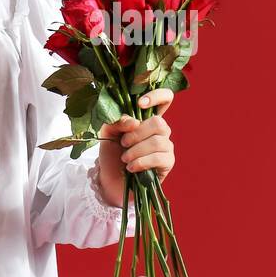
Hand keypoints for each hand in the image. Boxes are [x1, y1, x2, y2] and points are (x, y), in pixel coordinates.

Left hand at [96, 88, 176, 206]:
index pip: (165, 98)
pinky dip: (142, 162)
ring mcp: (166, 146)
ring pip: (158, 141)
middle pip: (159, 123)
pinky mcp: (167, 162)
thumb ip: (117, 121)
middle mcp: (160, 130)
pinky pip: (159, 158)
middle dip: (137, 134)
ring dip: (136, 151)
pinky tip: (131, 168)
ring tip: (125, 159)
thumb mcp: (107, 133)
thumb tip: (134, 122)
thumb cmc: (112, 153)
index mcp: (147, 118)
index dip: (157, 96)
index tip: (140, 104)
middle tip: (123, 144)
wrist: (111, 180)